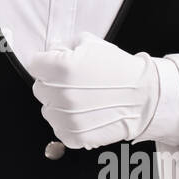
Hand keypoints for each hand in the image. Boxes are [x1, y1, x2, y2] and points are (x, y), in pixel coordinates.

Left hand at [29, 31, 160, 149]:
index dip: (46, 63)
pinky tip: (84, 114)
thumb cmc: (119, 69)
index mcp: (62, 67)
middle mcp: (61, 93)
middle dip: (52, 83)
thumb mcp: (90, 43)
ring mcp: (67, 117)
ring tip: (82, 99)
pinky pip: (59, 129)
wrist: (144, 96)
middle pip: (39, 88)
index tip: (55, 66)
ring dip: (59, 105)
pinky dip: (68, 123)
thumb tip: (50, 51)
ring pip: (47, 110)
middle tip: (73, 83)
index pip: (35, 64)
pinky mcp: (75, 135)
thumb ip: (63, 45)